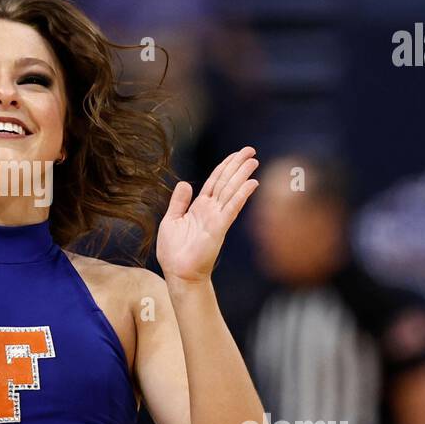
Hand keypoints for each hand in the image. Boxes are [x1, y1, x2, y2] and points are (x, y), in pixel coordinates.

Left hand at [157, 146, 258, 282]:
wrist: (178, 273)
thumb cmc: (174, 251)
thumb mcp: (171, 220)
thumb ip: (179, 202)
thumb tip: (185, 183)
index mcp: (199, 207)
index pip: (214, 181)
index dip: (225, 166)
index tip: (237, 155)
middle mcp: (210, 210)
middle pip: (226, 182)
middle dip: (238, 165)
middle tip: (250, 150)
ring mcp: (216, 218)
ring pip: (231, 191)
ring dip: (242, 175)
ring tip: (253, 161)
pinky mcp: (219, 227)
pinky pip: (232, 207)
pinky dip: (241, 195)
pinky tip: (251, 183)